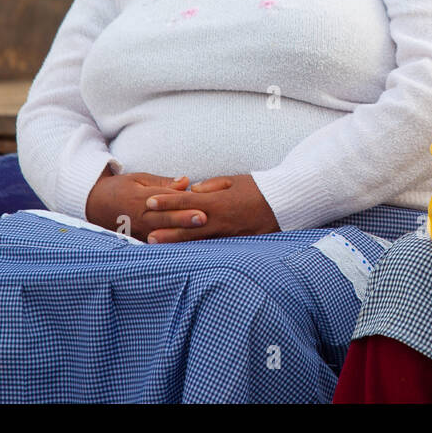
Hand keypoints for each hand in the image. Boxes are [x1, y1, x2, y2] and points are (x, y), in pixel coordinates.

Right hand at [84, 171, 198, 240]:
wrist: (93, 205)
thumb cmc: (120, 189)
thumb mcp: (138, 179)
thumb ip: (162, 183)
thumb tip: (186, 182)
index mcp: (140, 198)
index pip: (165, 201)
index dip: (183, 203)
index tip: (202, 206)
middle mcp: (139, 217)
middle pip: (165, 218)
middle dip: (184, 219)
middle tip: (203, 218)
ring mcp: (138, 232)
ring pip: (162, 234)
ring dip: (181, 236)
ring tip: (200, 236)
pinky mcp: (137, 241)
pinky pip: (156, 244)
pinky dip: (171, 245)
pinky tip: (188, 248)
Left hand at [142, 174, 279, 241]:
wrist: (284, 203)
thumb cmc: (258, 188)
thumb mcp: (233, 180)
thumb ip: (210, 186)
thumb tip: (192, 191)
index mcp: (218, 201)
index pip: (186, 201)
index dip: (166, 201)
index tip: (149, 202)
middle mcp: (220, 219)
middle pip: (187, 225)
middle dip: (166, 229)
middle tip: (147, 233)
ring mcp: (227, 234)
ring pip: (197, 240)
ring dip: (177, 242)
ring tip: (159, 244)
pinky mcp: (236, 243)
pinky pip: (213, 247)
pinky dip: (197, 248)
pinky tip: (186, 252)